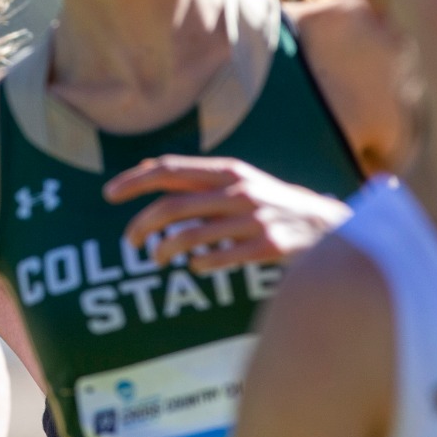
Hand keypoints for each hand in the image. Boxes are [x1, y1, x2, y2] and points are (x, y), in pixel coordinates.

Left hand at [107, 156, 350, 271]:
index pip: (169, 170)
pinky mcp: (267, 247)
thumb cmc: (269, 202)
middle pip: (171, 207)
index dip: (134, 181)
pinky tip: (195, 266)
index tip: (109, 194)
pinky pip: (218, 258)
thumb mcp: (237, 180)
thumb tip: (146, 169)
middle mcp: (238, 192)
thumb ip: (196, 178)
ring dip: (164, 250)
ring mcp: (253, 219)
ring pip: (189, 237)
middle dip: (141, 226)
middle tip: (129, 242)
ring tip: (156, 259)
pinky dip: (199, 264)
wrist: (327, 225)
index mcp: (227, 171)